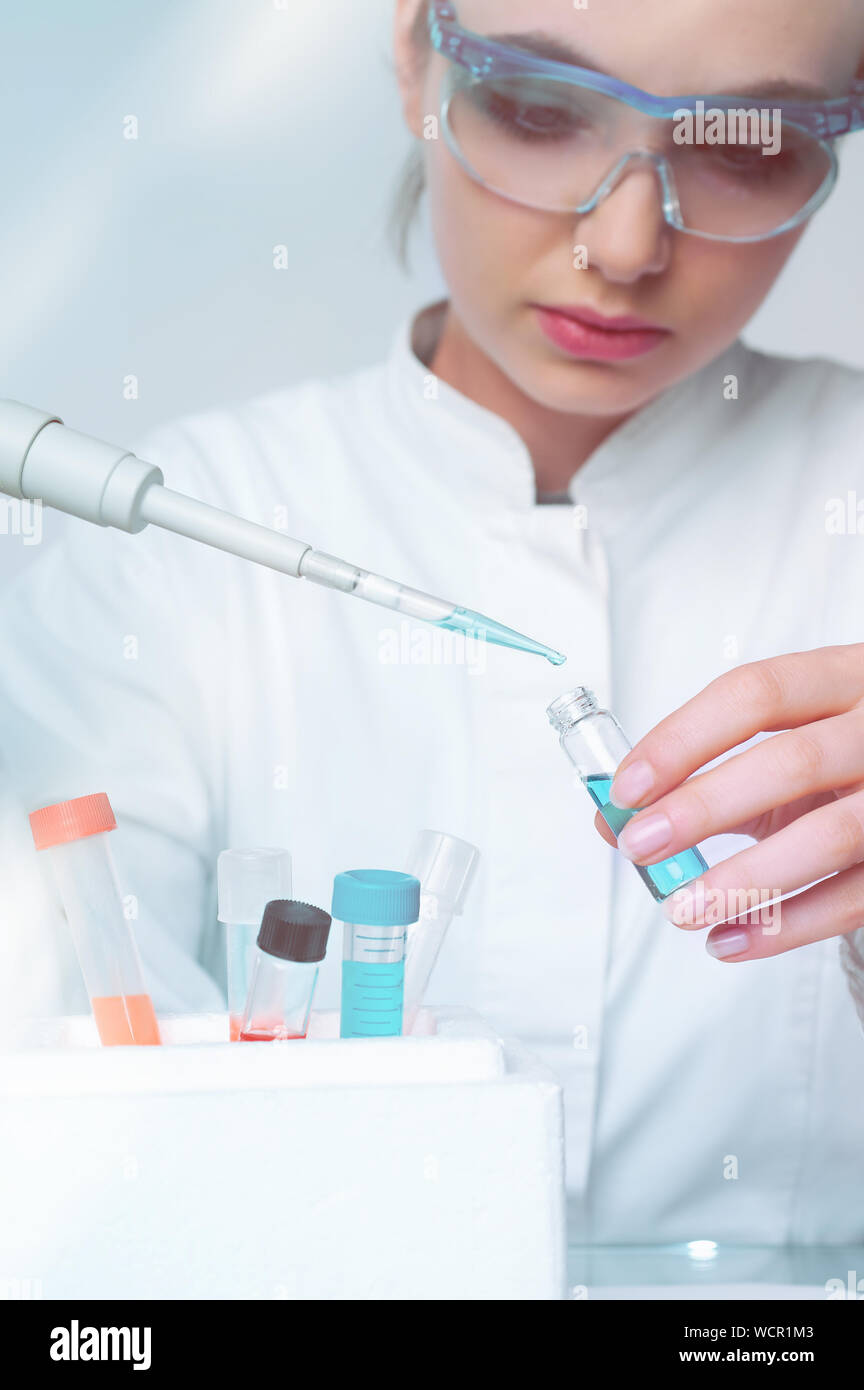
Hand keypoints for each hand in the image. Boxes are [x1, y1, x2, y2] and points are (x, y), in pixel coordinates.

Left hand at [596, 645, 863, 960]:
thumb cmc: (837, 766)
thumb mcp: (779, 752)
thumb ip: (701, 777)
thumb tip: (613, 822)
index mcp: (839, 680)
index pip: (757, 693)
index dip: (684, 739)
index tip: (627, 787)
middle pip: (792, 762)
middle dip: (703, 807)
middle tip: (641, 845)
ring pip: (829, 836)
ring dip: (744, 879)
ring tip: (684, 908)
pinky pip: (852, 900)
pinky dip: (786, 927)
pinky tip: (731, 939)